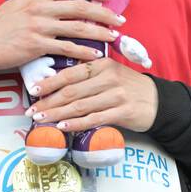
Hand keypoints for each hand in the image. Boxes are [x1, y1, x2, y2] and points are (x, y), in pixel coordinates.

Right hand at [0, 0, 124, 72]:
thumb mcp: (18, 3)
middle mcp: (39, 6)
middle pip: (81, 6)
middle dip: (104, 13)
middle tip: (119, 19)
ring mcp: (38, 26)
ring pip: (78, 27)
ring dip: (100, 32)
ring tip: (113, 37)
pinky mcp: (36, 45)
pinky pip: (67, 48)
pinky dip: (84, 52)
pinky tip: (95, 55)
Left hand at [28, 55, 158, 134]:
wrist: (158, 101)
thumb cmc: (128, 87)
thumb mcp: (110, 72)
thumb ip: (88, 74)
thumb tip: (55, 82)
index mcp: (102, 64)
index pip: (70, 73)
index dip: (50, 82)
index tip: (33, 90)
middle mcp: (109, 77)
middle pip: (72, 91)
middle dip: (49, 102)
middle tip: (32, 111)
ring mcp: (117, 95)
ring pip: (80, 106)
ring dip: (58, 114)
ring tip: (42, 120)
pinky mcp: (123, 111)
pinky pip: (95, 119)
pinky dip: (77, 124)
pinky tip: (63, 127)